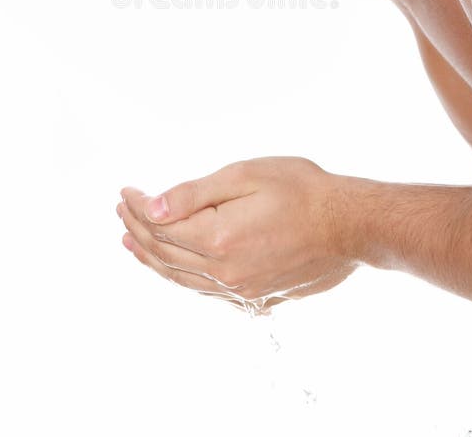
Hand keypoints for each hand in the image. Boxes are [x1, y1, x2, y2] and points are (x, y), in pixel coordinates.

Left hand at [116, 157, 359, 309]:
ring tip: (130, 243)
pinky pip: (204, 290)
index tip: (126, 190)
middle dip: (138, 230)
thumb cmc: (302, 190)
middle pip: (165, 253)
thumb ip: (195, 193)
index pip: (161, 225)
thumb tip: (153, 207)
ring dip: (151, 258)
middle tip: (122, 210)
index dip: (138, 206)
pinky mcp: (255, 295)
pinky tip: (173, 267)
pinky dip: (179, 276)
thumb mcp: (245, 175)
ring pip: (180, 277)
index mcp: (219, 238)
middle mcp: (224, 271)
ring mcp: (240, 288)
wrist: (349, 225)